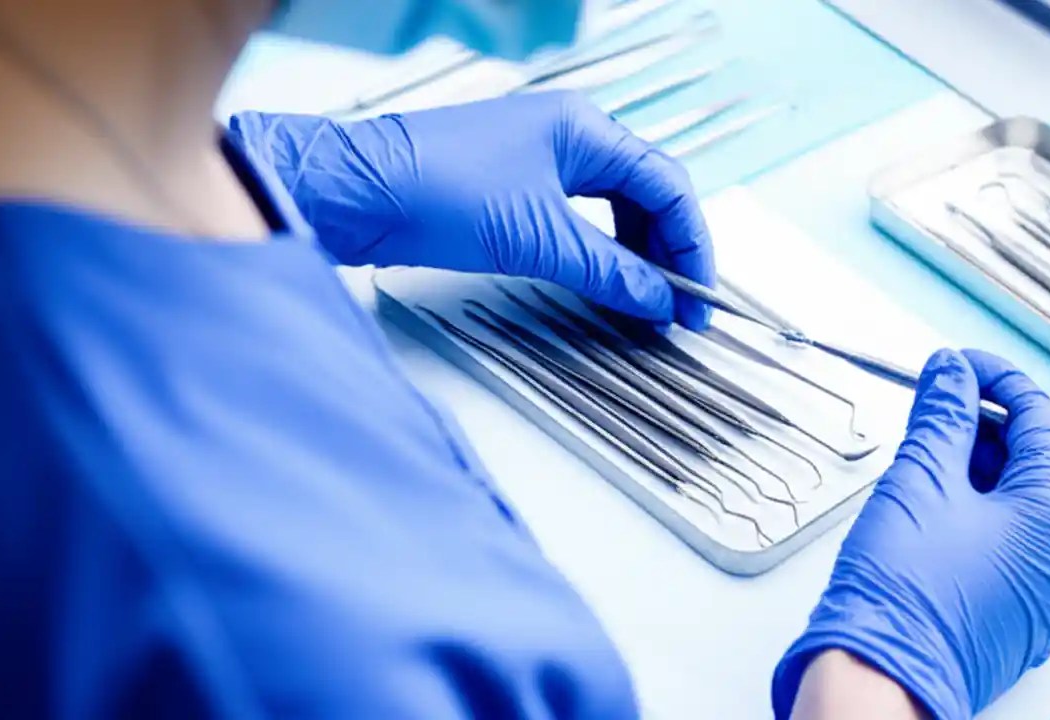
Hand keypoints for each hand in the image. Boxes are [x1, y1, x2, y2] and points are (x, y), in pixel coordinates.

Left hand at [240, 92, 713, 328]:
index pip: (668, 185)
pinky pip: (577, 223)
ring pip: (612, 211)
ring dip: (635, 257)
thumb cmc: (433, 190)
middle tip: (678, 309)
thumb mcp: (537, 238)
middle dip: (668, 253)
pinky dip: (598, 256)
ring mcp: (539, 163)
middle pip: (646, 197)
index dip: (691, 246)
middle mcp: (569, 138)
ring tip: (646, 305)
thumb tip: (658, 300)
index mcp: (585, 129)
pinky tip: (604, 285)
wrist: (352, 192)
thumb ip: (608, 271)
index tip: (698, 299)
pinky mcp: (511, 192)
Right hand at [773, 349, 1049, 719]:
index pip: (1038, 417)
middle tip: (931, 405)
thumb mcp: (920, 478)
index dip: (992, 378)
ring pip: (1022, 502)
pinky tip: (933, 500)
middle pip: (1034, 459)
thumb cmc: (905, 594)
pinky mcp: (1027, 611)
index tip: (957, 365)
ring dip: (975, 468)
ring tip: (922, 455)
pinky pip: (1014, 542)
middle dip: (980, 425)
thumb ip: (943, 414)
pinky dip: (979, 511)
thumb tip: (952, 375)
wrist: (884, 678)